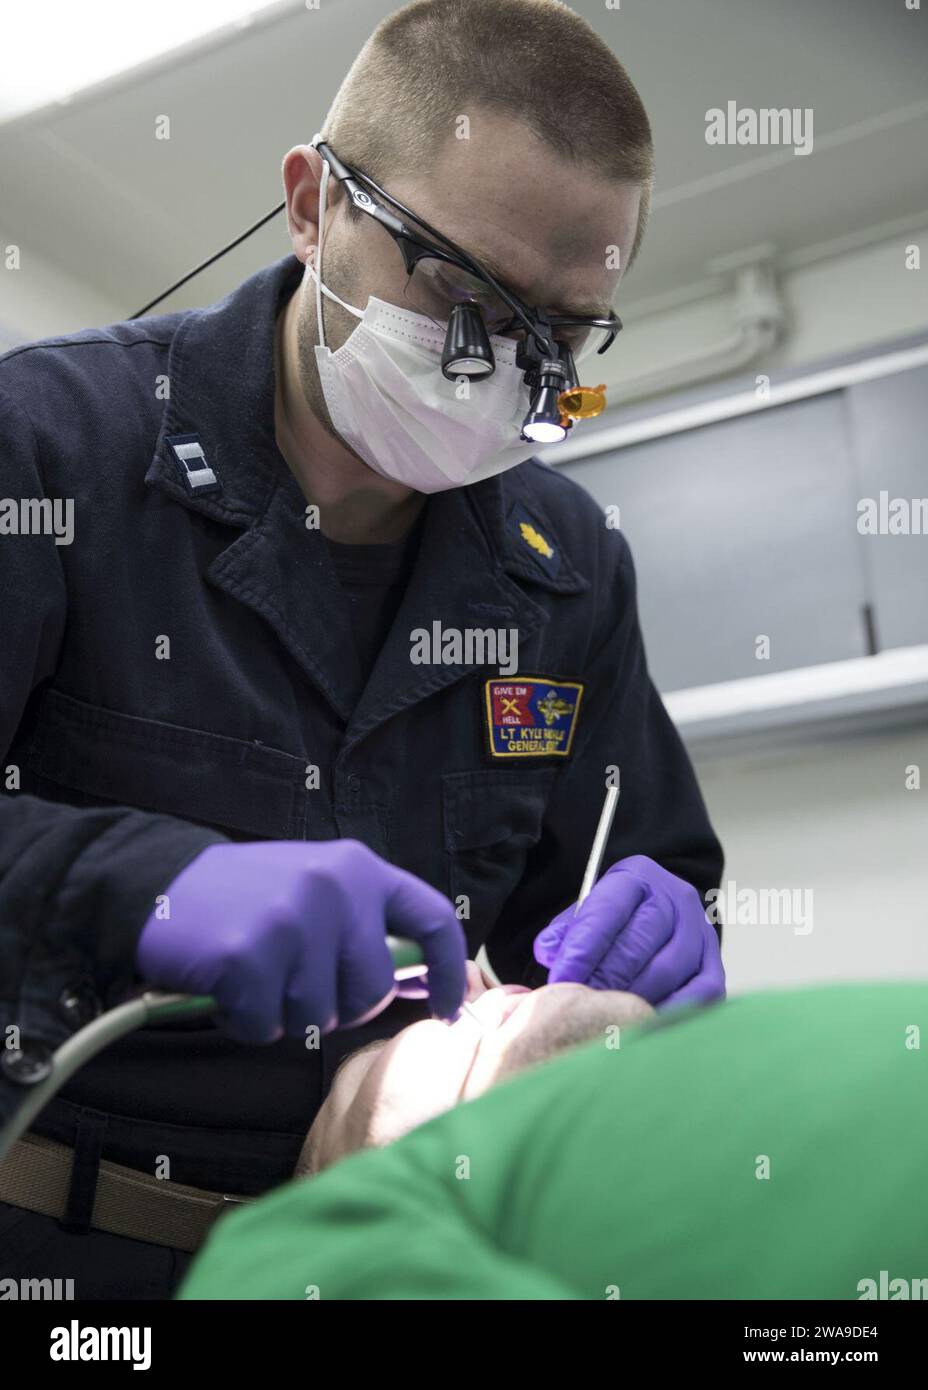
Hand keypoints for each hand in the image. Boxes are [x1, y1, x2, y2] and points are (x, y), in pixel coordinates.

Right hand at [135, 839, 466, 1041]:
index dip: (450, 971)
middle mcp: (334, 889)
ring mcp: (291, 922)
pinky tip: (227, 988)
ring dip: (283, 1014)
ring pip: (318, 1017)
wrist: (157, 883)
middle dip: (337, 1006)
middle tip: (294, 985)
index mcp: (358, 869)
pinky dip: (244, 1022)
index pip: (432, 918)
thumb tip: (424, 982)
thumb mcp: (318, 889)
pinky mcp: (249, 957)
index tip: (449, 1008)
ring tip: (255, 977)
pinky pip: (267, 1028)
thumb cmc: (246, 899)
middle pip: (371, 990)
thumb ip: (366, 926)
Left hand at [533, 854, 724, 1007]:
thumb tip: (548, 952)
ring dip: (632, 998)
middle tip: (581, 1003)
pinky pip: (698, 994)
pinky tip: (642, 1022)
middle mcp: (675, 898)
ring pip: (666, 971)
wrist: (661, 917)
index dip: (582, 949)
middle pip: (638, 942)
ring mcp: (700, 931)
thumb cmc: (615, 920)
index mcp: (637, 877)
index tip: (561, 979)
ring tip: (604, 1016)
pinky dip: (668, 1012)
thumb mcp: (587, 913)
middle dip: (605, 977)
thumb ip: (566, 931)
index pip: (607, 911)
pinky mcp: (714, 965)